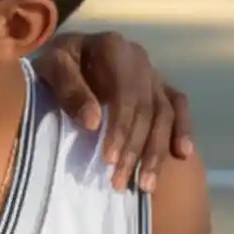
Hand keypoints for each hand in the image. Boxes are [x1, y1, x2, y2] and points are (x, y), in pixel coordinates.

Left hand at [33, 32, 193, 191]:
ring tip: (146, 185)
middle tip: (119, 183)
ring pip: (164, 114)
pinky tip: (182, 155)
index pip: (124, 95)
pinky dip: (183, 129)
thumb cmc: (53, 61)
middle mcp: (138, 58)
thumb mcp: (50, 67)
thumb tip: (93, 123)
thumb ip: (69, 90)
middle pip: (146, 109)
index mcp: (112, 48)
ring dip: (156, 151)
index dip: (120, 129)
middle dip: (134, 150)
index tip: (109, 160)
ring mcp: (152, 72)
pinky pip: (178, 106)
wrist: (63, 51)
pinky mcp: (159, 84)